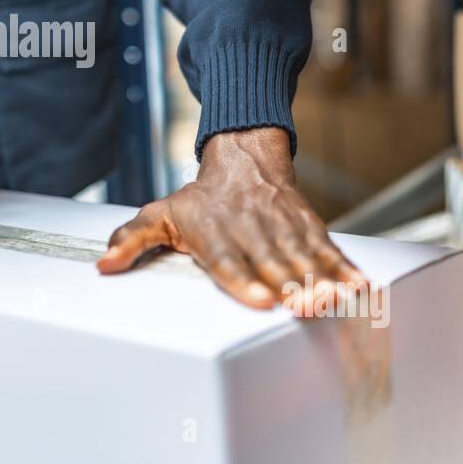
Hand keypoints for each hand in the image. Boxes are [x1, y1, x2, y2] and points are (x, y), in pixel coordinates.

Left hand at [97, 126, 366, 312]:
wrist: (244, 157)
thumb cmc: (200, 199)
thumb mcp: (160, 213)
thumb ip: (132, 239)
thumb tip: (103, 263)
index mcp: (213, 230)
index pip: (227, 259)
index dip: (243, 280)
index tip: (260, 300)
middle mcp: (250, 228)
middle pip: (271, 260)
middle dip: (289, 285)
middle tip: (304, 306)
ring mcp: (281, 226)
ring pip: (302, 255)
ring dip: (321, 279)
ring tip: (335, 300)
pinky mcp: (306, 226)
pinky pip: (326, 248)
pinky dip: (344, 267)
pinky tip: (359, 287)